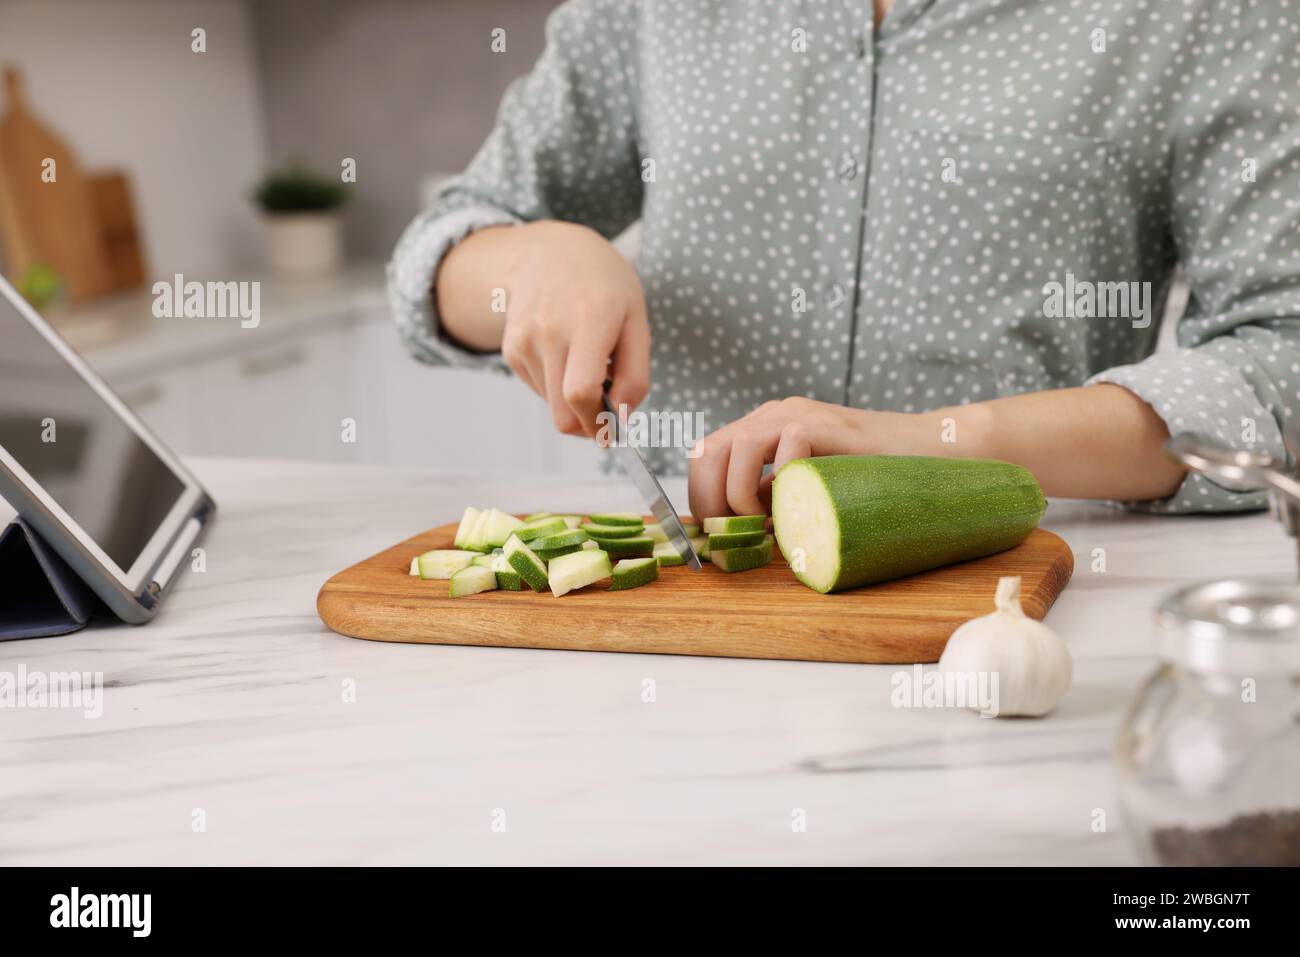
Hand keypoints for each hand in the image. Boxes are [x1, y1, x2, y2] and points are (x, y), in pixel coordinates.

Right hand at [498, 221, 649, 435]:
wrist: (551, 252)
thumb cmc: (604, 286)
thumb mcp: (637, 320)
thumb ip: (636, 375)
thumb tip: (621, 417)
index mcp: (588, 320)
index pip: (582, 391)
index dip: (598, 422)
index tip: (613, 431)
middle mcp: (549, 331)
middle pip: (563, 413)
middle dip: (588, 426)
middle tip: (607, 416)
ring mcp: (524, 341)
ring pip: (552, 407)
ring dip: (574, 403)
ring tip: (588, 366)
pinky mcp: (511, 350)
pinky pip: (540, 391)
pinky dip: (558, 388)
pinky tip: (567, 357)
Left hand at [687, 398, 940, 518]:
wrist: (932, 450)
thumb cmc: (871, 477)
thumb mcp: (806, 488)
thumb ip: (772, 499)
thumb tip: (734, 530)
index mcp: (762, 429)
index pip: (704, 456)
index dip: (699, 498)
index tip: (715, 535)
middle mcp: (773, 416)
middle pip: (708, 450)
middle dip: (710, 501)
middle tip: (734, 536)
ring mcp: (798, 414)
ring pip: (737, 447)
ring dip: (739, 496)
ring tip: (764, 525)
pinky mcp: (827, 424)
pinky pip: (785, 447)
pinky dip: (783, 485)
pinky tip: (802, 506)